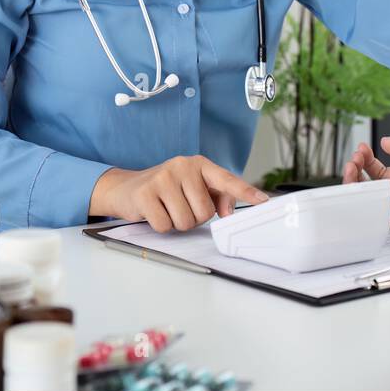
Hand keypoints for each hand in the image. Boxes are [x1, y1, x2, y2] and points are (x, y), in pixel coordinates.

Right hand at [92, 156, 268, 231]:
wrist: (126, 188)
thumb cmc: (166, 189)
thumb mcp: (192, 187)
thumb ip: (216, 197)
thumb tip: (228, 213)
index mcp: (199, 164)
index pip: (226, 179)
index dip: (245, 192)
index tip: (263, 201)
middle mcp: (183, 166)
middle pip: (205, 212)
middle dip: (194, 218)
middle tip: (180, 207)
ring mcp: (163, 178)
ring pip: (186, 221)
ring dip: (177, 224)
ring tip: (167, 209)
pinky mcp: (146, 193)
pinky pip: (166, 225)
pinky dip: (161, 226)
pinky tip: (154, 212)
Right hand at [343, 136, 389, 228]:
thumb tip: (386, 141)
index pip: (380, 171)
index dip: (367, 161)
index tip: (362, 148)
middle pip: (372, 185)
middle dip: (357, 171)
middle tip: (353, 159)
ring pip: (373, 200)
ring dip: (357, 185)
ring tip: (350, 168)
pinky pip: (384, 213)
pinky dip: (368, 203)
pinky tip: (359, 188)